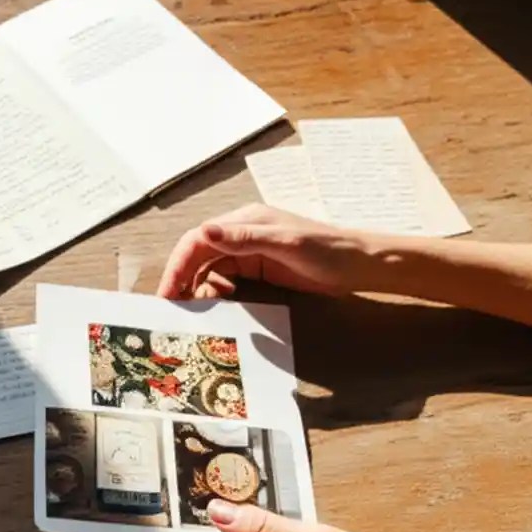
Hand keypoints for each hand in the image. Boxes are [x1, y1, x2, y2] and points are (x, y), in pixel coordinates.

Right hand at [156, 204, 379, 299]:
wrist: (364, 266)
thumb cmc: (329, 252)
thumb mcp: (285, 244)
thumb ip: (243, 239)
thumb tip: (203, 232)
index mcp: (244, 221)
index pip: (198, 239)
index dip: (178, 264)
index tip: (168, 291)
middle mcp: (241, 234)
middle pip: (199, 254)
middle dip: (182, 278)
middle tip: (173, 307)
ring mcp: (250, 251)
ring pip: (210, 268)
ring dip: (199, 288)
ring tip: (198, 310)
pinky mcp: (258, 267)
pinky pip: (226, 278)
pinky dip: (216, 292)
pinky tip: (219, 304)